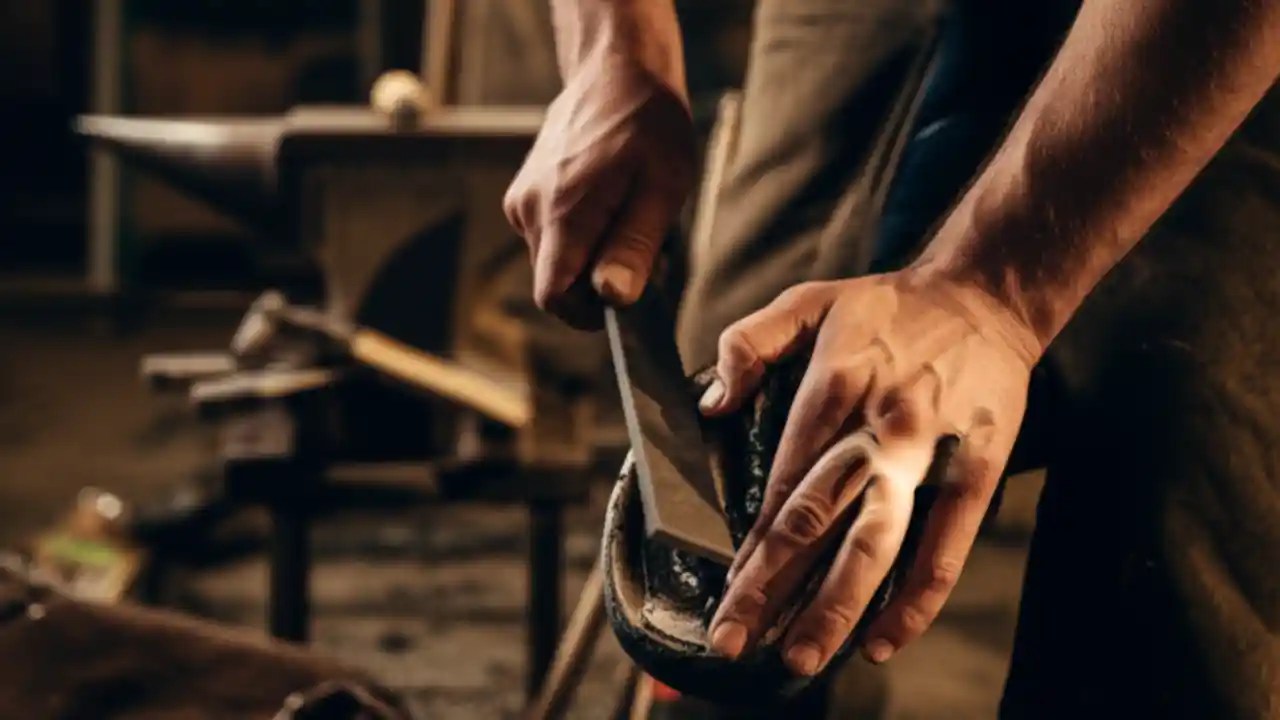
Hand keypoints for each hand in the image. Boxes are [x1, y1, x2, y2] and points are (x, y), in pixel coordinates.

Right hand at [503, 54, 695, 328]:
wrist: (615, 72)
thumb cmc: (648, 125)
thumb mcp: (662, 188)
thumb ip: (634, 246)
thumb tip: (613, 298)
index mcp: (563, 212)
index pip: (554, 296)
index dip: (588, 314)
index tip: (626, 301)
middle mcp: (530, 211)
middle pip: (556, 283)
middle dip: (598, 284)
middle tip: (645, 253)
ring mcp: (522, 202)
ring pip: (555, 262)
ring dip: (592, 259)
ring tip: (629, 220)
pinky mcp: (524, 196)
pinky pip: (551, 238)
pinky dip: (581, 237)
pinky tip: (610, 206)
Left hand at [699, 272, 1041, 675]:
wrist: (987, 294)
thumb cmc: (889, 306)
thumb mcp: (808, 300)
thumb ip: (750, 343)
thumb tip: (711, 403)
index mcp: (831, 387)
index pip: (781, 486)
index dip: (751, 550)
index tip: (723, 599)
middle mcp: (876, 426)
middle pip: (817, 521)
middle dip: (773, 588)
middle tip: (734, 642)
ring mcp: (928, 452)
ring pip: (878, 541)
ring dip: (837, 605)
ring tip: (800, 657)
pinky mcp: (977, 468)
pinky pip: (947, 543)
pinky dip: (919, 597)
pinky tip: (885, 640)